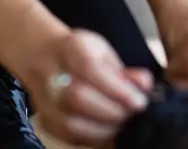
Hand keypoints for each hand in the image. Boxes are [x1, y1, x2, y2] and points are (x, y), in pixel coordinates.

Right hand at [21, 29, 153, 146]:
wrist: (43, 57)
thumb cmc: (81, 54)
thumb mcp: (104, 52)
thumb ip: (124, 71)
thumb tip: (144, 85)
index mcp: (70, 48)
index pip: (90, 70)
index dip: (117, 90)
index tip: (139, 101)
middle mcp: (50, 74)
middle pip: (78, 99)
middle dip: (112, 111)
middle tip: (133, 114)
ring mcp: (44, 100)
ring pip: (71, 124)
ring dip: (104, 129)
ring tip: (123, 124)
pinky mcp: (46, 122)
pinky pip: (69, 137)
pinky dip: (94, 138)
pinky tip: (109, 132)